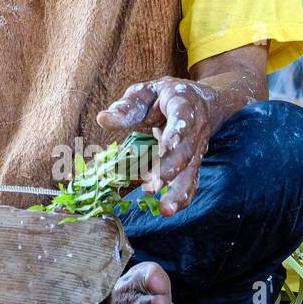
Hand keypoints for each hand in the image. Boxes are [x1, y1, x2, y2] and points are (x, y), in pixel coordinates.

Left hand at [96, 77, 216, 215]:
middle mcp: (195, 129)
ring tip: (165, 209)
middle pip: (187, 151)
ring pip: (191, 171)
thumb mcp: (145, 94)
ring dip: (179, 192)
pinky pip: (190, 181)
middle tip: (152, 186)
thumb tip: (102, 120)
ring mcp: (197, 149)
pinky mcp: (192, 164)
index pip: (183, 118)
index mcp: (183, 105)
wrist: (200, 102)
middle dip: (170, 169)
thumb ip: (127, 107)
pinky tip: (167, 209)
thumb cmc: (164, 97)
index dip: (178, 132)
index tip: (169, 145)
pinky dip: (181, 197)